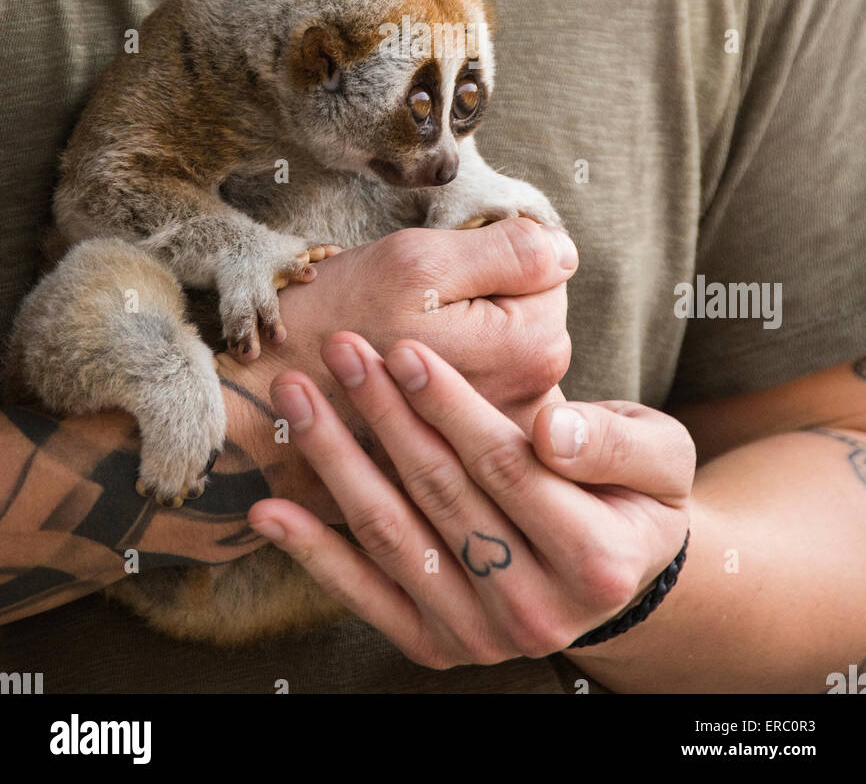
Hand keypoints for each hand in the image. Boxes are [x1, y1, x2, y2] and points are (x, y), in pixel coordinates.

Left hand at [247, 333, 695, 666]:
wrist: (620, 566)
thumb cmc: (633, 490)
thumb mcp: (660, 453)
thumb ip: (614, 442)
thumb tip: (552, 431)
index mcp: (598, 560)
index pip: (504, 465)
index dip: (448, 404)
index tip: (402, 348)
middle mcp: (538, 613)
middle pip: (438, 494)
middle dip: (381, 412)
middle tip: (338, 349)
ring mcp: (482, 638)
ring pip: (392, 537)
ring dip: (335, 462)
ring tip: (297, 397)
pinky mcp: (437, 647)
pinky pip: (365, 596)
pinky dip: (313, 552)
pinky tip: (270, 509)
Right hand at [276, 218, 574, 417]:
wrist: (259, 412)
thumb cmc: (328, 327)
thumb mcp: (415, 264)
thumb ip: (505, 251)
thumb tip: (563, 251)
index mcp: (532, 352)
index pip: (548, 275)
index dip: (490, 259)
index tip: (433, 277)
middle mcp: (532, 406)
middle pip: (530, 320)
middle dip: (482, 303)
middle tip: (409, 312)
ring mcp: (501, 440)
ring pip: (503, 358)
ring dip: (462, 342)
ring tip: (396, 346)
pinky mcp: (468, 462)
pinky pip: (476, 402)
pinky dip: (446, 386)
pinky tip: (398, 387)